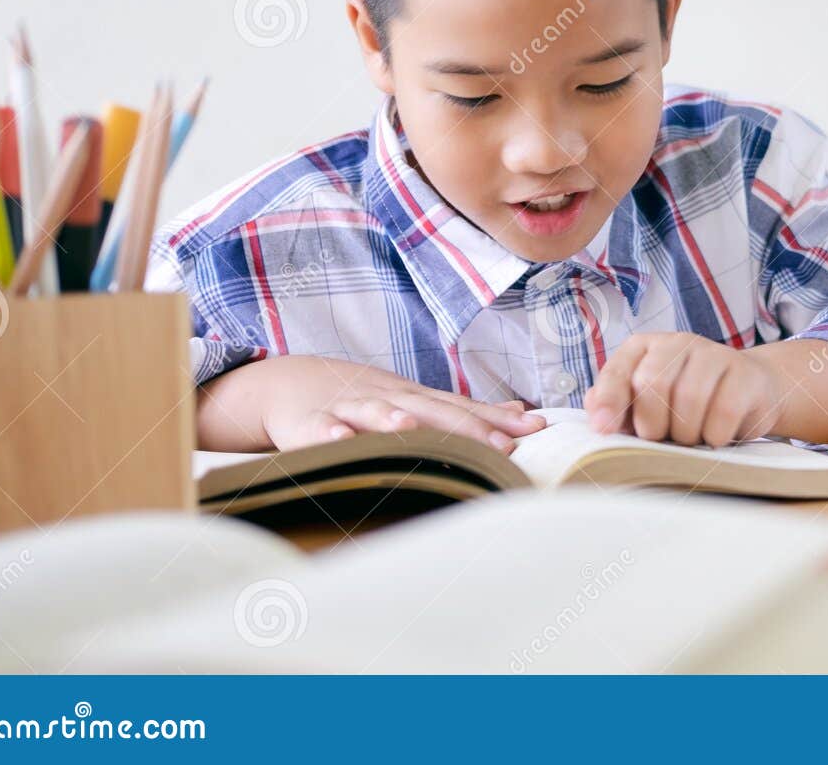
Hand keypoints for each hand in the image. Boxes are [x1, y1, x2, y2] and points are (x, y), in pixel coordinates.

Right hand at [253, 360, 545, 452]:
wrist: (291, 384)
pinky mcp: (309, 422)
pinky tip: (339, 439)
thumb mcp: (418, 400)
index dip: (498, 420)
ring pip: (374, 412)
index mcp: (417, 399)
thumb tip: (521, 414)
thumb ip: (466, 411)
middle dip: (467, 427)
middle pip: (431, 411)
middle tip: (502, 444)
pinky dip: (328, 434)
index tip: (536, 430)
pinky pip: (318, 429)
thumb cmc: (368, 399)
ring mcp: (349, 408)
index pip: (464, 408)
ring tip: (412, 429)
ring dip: (393, 420)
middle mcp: (390, 399)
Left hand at [584, 332, 784, 445]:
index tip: (604, 431)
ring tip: (692, 437)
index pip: (618, 371)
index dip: (609, 402)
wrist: (749, 391)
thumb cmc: (688, 401)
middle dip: (652, 423)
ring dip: (687, 433)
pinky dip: (715, 434)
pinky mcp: (744, 372)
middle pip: (652, 383)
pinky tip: (716, 435)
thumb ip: (619, 408)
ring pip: (689, 399)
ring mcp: (714, 353)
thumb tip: (598, 417)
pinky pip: (724, 412)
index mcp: (645, 347)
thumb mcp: (649, 404)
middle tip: (661, 438)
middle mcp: (678, 343)